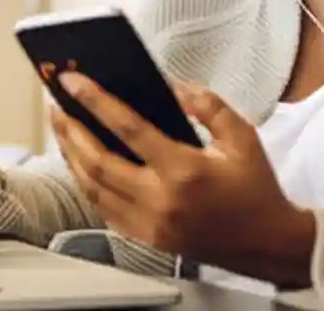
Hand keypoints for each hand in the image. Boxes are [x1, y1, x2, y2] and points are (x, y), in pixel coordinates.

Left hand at [50, 74, 314, 288]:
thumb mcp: (242, 136)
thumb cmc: (254, 188)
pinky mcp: (146, 238)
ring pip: (93, 188)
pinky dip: (86, 184)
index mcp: (184, 170)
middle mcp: (160, 199)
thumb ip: (207, 105)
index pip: (128, 128)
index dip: (96, 101)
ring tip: (62, 128)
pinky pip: (103, 209)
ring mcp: (150, 223)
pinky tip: (80, 163)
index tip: (73, 81)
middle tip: (56, 104)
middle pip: (97, 161)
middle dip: (70, 129)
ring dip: (71, 156)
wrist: (267, 243)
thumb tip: (170, 85)